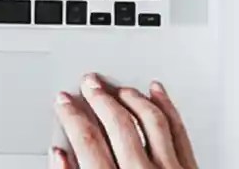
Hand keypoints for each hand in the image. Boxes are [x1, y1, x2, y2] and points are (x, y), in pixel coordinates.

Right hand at [52, 73, 198, 168]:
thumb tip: (59, 156)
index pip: (88, 141)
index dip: (71, 116)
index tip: (64, 102)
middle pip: (118, 123)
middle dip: (99, 98)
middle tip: (88, 83)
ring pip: (151, 120)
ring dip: (132, 98)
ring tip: (118, 88)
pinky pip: (179, 131)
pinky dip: (167, 106)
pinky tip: (156, 92)